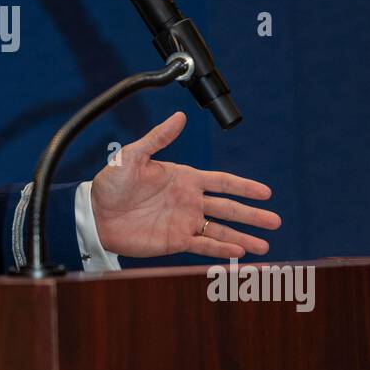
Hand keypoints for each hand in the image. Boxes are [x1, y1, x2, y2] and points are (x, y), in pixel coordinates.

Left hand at [90, 110, 280, 258]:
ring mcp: (184, 222)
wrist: (95, 213)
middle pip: (229, 208)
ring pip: (221, 230)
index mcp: (184, 178)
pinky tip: (238, 253)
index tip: (266, 193)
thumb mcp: (134, 155)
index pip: (222, 182)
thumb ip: (158, 138)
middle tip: (275, 221)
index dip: (245, 187)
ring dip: (242, 238)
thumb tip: (179, 116)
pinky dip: (221, 250)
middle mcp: (189, 201)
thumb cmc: (112, 182)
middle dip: (252, 215)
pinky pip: (203, 245)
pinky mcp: (175, 241)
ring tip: (264, 245)